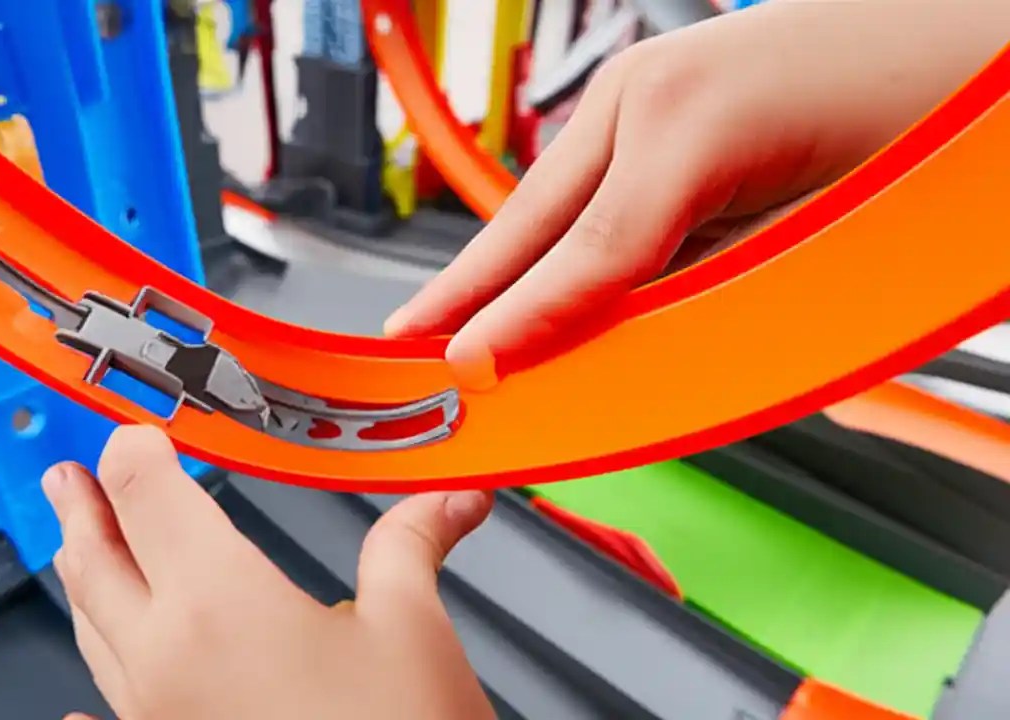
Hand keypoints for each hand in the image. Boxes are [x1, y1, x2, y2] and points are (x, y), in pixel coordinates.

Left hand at [43, 425, 495, 719]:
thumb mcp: (412, 631)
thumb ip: (413, 547)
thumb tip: (448, 501)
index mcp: (217, 601)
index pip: (145, 490)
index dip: (133, 449)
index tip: (137, 430)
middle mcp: (164, 657)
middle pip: (97, 557)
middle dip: (82, 506)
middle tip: (66, 476)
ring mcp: (152, 717)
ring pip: (91, 629)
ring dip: (82, 576)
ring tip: (78, 548)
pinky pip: (108, 705)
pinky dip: (95, 677)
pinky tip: (74, 708)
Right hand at [384, 0, 1009, 387]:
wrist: (966, 40)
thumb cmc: (917, 110)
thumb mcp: (810, 230)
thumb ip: (701, 291)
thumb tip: (626, 345)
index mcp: (681, 119)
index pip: (585, 252)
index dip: (521, 319)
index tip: (469, 366)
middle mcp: (648, 93)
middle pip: (537, 215)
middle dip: (471, 284)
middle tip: (412, 339)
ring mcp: (651, 86)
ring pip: (560, 198)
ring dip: (511, 262)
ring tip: (457, 320)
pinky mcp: (664, 97)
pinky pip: (597, 182)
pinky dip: (563, 235)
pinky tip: (542, 275)